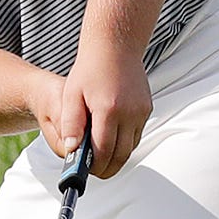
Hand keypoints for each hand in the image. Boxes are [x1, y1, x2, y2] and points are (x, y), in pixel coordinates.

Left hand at [54, 45, 151, 177]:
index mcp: (108, 110)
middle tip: (93, 171)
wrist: (115, 46)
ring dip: (117, 156)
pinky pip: (136, 134)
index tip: (85, 171)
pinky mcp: (147, 108)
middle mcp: (129, 113)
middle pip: (121, 155)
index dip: (94, 166)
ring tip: (101, 158)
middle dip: (107, 168)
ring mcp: (141, 111)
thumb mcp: (72, 94)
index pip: (103, 151)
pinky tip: (112, 140)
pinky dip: (125, 143)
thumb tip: (71, 150)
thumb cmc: (89, 69)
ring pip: (131, 147)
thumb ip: (70, 123)